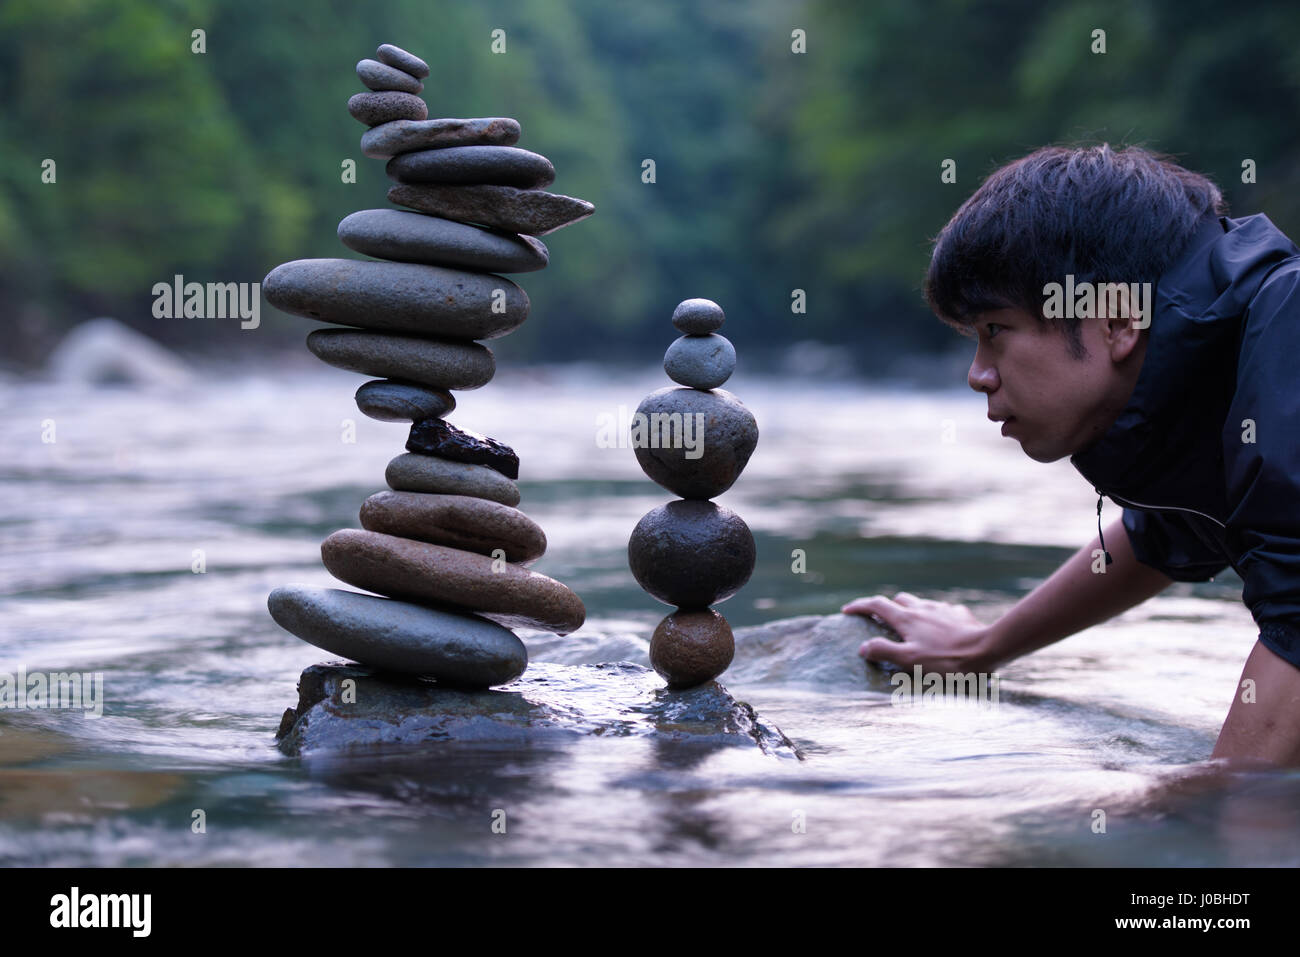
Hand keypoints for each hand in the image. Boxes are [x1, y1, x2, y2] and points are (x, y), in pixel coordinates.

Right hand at [841, 592, 998, 672]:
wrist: (986, 649)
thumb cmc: (946, 660)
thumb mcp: (910, 661)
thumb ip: (884, 652)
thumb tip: (863, 647)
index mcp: (906, 619)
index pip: (876, 605)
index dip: (859, 606)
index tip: (847, 610)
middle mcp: (922, 608)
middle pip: (898, 599)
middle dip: (888, 607)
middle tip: (884, 622)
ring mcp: (942, 609)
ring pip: (921, 603)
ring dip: (912, 611)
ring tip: (914, 628)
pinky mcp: (960, 614)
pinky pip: (943, 611)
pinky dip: (935, 617)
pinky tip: (942, 630)